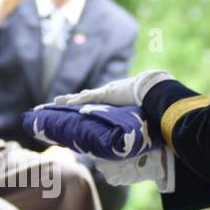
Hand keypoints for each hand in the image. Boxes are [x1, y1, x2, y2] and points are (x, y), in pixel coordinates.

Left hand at [54, 70, 173, 107]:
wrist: (154, 86)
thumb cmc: (153, 97)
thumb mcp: (144, 107)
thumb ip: (142, 114)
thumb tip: (151, 123)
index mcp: (116, 94)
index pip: (97, 98)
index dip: (85, 101)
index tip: (77, 102)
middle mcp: (109, 91)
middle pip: (86, 95)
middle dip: (72, 99)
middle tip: (57, 101)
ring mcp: (106, 92)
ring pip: (82, 96)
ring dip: (68, 99)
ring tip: (55, 102)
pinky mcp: (106, 94)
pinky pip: (87, 98)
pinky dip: (76, 102)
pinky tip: (65, 104)